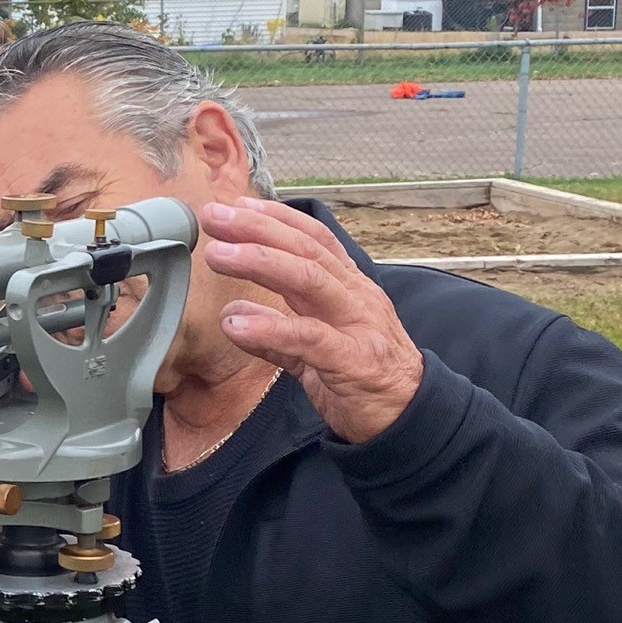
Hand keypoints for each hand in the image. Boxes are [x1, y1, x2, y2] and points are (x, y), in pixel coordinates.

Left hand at [200, 198, 423, 444]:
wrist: (408, 417)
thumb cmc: (361, 376)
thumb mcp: (314, 349)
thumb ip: (275, 330)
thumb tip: (232, 314)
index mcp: (349, 288)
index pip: (314, 240)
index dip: (276, 219)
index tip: (237, 205)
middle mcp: (355, 297)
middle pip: (306, 250)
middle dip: (257, 229)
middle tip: (213, 216)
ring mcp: (357, 325)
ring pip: (309, 281)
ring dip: (259, 262)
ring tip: (217, 255)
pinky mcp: (353, 361)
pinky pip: (308, 338)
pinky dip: (269, 328)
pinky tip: (235, 323)